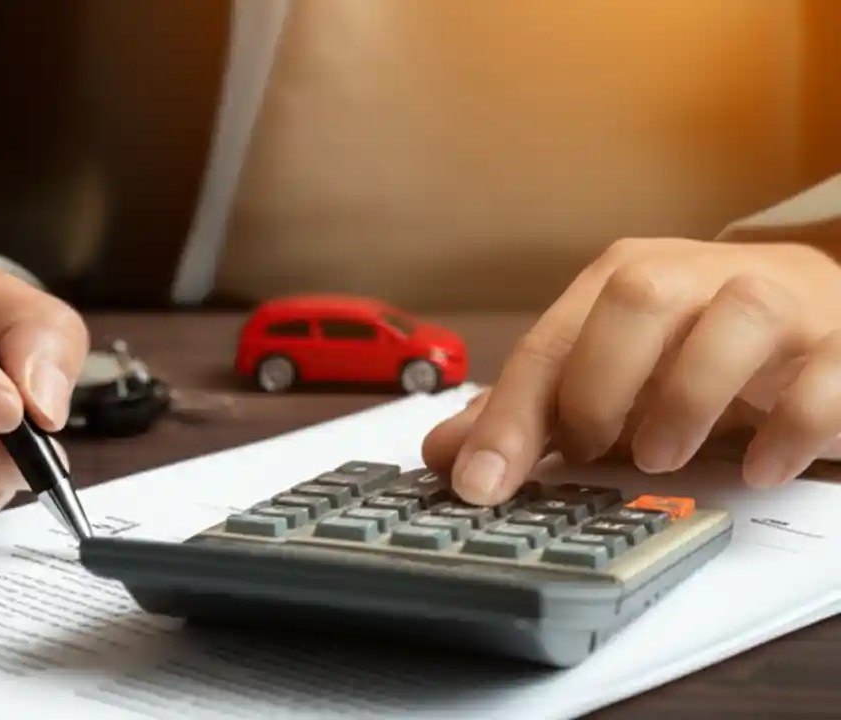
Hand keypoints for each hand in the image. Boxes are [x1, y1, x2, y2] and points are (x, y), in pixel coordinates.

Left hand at [422, 237, 840, 503]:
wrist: (826, 318)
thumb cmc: (703, 348)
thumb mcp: (612, 378)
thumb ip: (534, 413)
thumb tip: (448, 453)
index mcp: (627, 281)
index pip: (553, 338)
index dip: (510, 413)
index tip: (482, 482)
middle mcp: (700, 277)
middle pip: (638, 296)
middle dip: (600, 383)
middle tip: (590, 452)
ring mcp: (781, 304)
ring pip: (740, 315)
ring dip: (689, 396)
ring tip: (662, 457)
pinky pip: (828, 376)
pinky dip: (791, 428)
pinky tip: (760, 466)